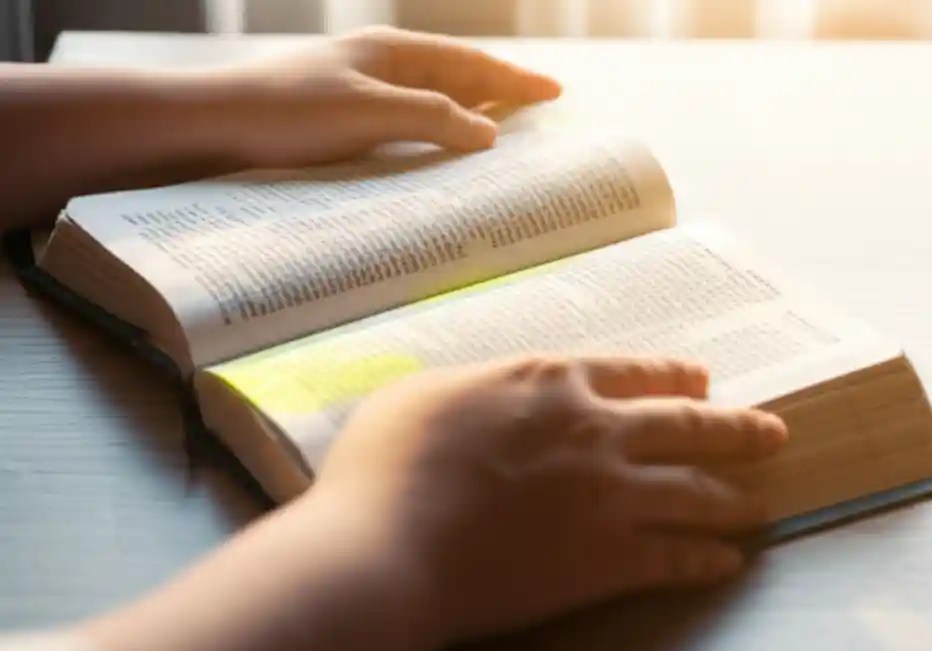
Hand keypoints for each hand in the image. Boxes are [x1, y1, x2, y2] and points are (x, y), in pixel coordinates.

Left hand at [221, 26, 561, 165]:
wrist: (212, 126)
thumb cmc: (288, 113)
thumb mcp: (370, 113)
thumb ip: (434, 118)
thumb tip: (490, 134)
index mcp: (391, 51)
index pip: (469, 63)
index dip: (515, 78)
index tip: (554, 90)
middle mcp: (378, 65)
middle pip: (455, 75)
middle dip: (500, 90)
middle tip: (540, 108)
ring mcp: (358, 89)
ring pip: (431, 98)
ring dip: (470, 111)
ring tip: (504, 129)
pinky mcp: (340, 119)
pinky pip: (406, 120)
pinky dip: (436, 131)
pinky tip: (440, 152)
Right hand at [314, 356, 788, 645]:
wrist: (387, 549)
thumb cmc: (385, 469)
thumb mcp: (423, 394)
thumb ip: (475, 387)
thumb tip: (486, 391)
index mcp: (553, 381)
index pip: (637, 372)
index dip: (676, 377)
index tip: (701, 379)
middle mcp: (598, 430)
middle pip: (689, 424)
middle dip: (737, 429)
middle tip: (773, 433)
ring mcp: (611, 496)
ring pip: (697, 491)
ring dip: (735, 498)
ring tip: (762, 506)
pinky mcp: (609, 559)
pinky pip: (676, 558)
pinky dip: (707, 561)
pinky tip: (727, 564)